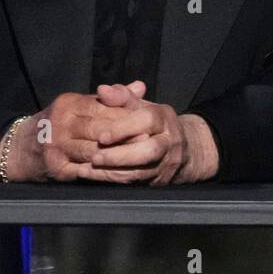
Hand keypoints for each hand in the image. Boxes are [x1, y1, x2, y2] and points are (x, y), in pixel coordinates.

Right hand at [0, 84, 148, 182]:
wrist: (20, 149)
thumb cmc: (56, 124)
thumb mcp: (79, 105)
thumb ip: (111, 98)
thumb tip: (140, 87)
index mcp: (69, 104)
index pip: (103, 108)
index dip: (126, 115)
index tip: (149, 121)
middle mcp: (61, 123)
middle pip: (100, 129)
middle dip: (126, 136)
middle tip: (151, 141)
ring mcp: (57, 147)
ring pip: (94, 151)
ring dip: (118, 157)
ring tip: (141, 159)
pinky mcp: (57, 169)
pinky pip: (85, 172)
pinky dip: (104, 174)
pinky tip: (120, 174)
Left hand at [78, 82, 219, 184]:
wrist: (184, 149)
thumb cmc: (154, 123)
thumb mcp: (141, 105)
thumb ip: (121, 96)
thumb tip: (102, 90)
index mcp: (164, 118)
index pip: (147, 121)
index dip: (124, 128)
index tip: (102, 135)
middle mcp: (167, 142)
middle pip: (149, 151)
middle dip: (119, 155)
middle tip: (95, 156)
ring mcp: (164, 163)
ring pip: (141, 171)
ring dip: (112, 171)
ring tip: (88, 168)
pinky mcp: (157, 180)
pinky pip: (134, 183)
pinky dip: (111, 179)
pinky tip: (92, 175)